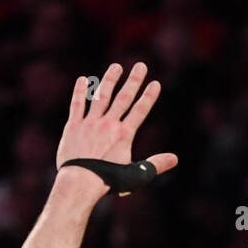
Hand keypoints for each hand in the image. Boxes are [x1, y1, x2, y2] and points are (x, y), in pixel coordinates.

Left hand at [55, 64, 177, 198]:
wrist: (80, 182)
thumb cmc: (108, 182)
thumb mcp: (136, 176)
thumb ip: (155, 165)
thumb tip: (174, 159)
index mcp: (124, 134)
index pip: (140, 111)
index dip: (149, 97)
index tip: (155, 83)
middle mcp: (109, 124)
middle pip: (123, 98)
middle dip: (134, 81)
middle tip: (141, 65)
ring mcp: (90, 123)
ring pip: (101, 96)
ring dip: (109, 80)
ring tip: (116, 66)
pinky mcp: (73, 126)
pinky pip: (77, 105)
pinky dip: (80, 92)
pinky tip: (83, 80)